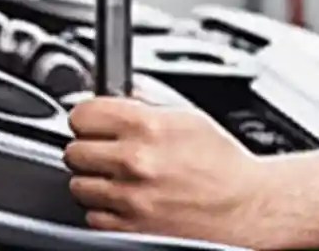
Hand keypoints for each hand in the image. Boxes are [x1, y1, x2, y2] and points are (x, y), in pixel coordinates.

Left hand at [63, 96, 278, 246]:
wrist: (244, 207)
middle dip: (89, 148)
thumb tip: (113, 91)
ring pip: (78, 184)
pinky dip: (104, 208)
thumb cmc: (222, 162)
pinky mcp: (130, 228)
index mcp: (147, 127)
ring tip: (119, 176)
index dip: (87, 117)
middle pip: (74, 150)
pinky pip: (92, 215)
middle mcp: (134, 162)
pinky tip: (125, 198)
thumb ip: (146, 100)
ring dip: (94, 180)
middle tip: (107, 150)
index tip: (93, 122)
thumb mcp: (188, 116)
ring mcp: (130, 198)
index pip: (82, 114)